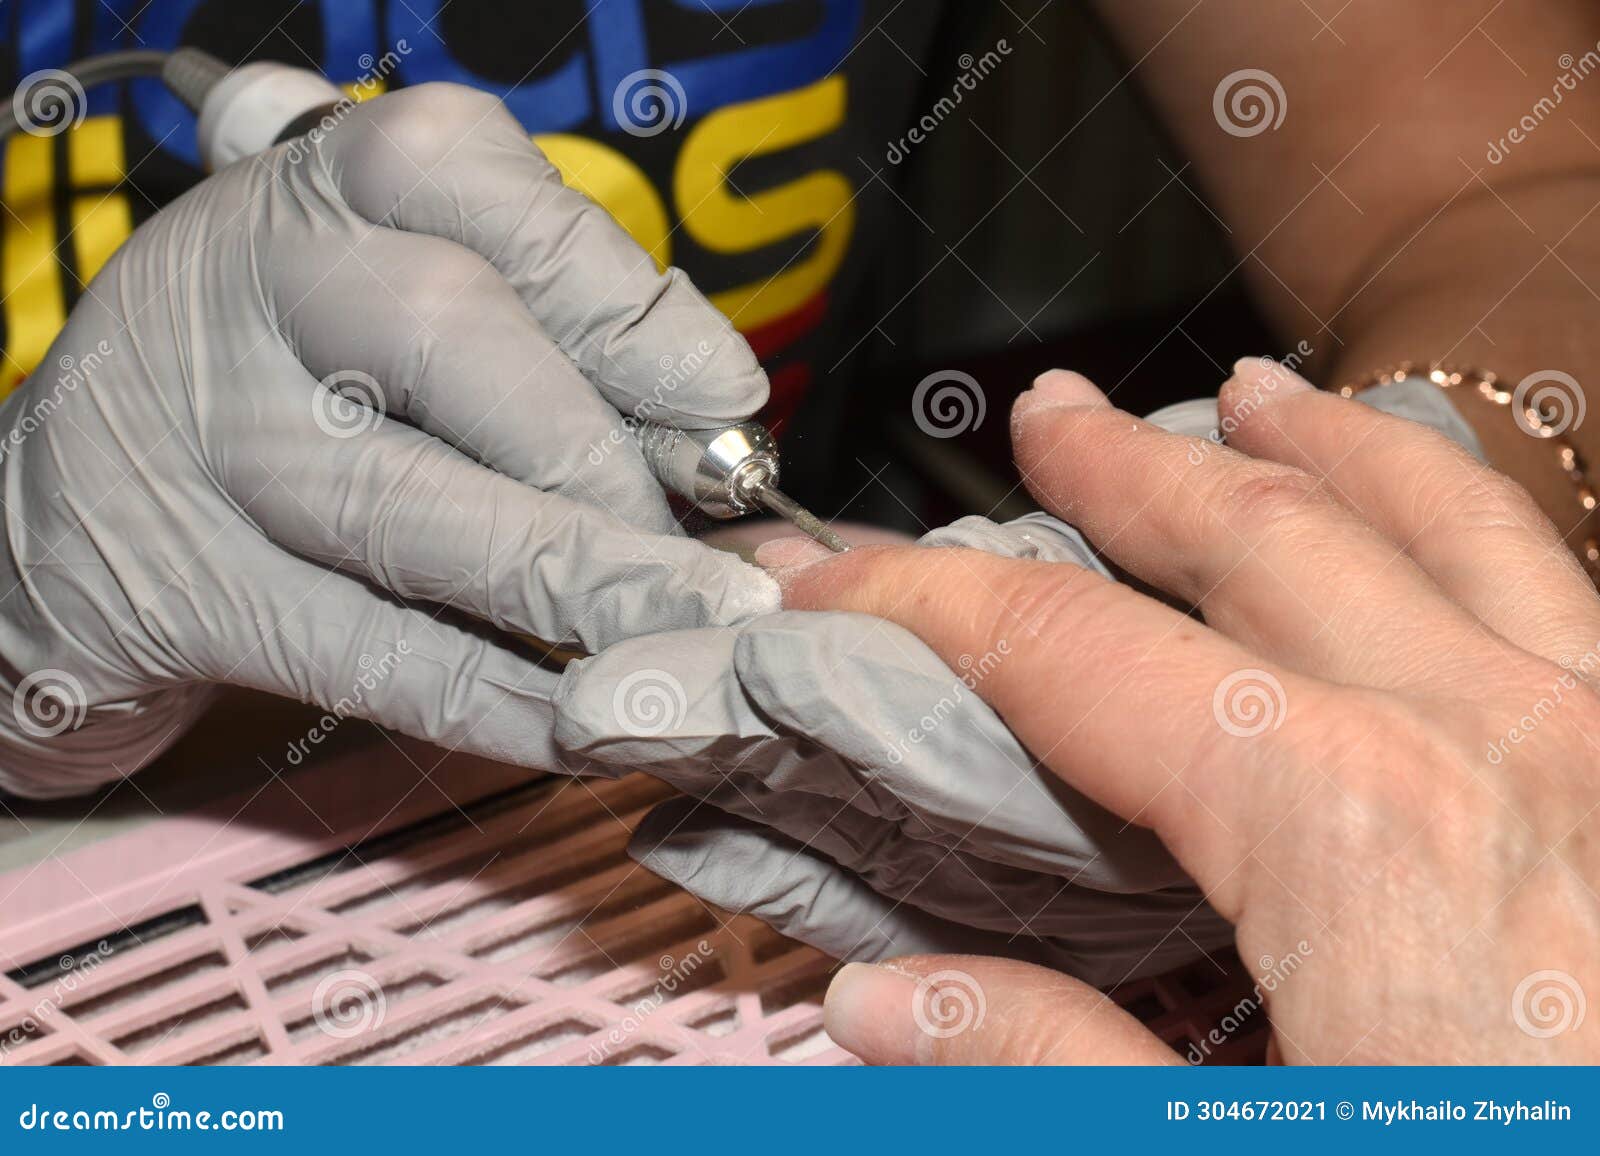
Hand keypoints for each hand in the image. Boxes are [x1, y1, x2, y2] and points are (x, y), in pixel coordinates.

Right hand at [0, 84, 775, 796]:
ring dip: (576, 586)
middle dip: (598, 457)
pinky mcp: (178, 590)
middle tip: (699, 551)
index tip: (723, 398)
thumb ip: (546, 337)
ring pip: (404, 506)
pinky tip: (596, 722)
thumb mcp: (400, 301)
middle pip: (440, 332)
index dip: (616, 295)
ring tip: (692, 640)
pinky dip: (502, 698)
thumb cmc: (301, 382)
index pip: (472, 183)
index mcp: (321, 184)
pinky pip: (367, 653)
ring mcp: (194, 438)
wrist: (78, 502)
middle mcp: (243, 284)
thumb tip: (714, 435)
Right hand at [553, 380, 1484, 987]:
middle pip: (1249, 543)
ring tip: (1254, 401)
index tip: (832, 577)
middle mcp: (1489, 738)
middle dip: (1121, 469)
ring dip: (1325, 447)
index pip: (1071, 658)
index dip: (925, 602)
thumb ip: (1056, 1063)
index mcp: (1353, 833)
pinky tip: (1439, 506)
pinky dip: (1473, 513)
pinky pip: (1552, 579)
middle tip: (1046, 417)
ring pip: (1441, 522)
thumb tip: (879, 1005)